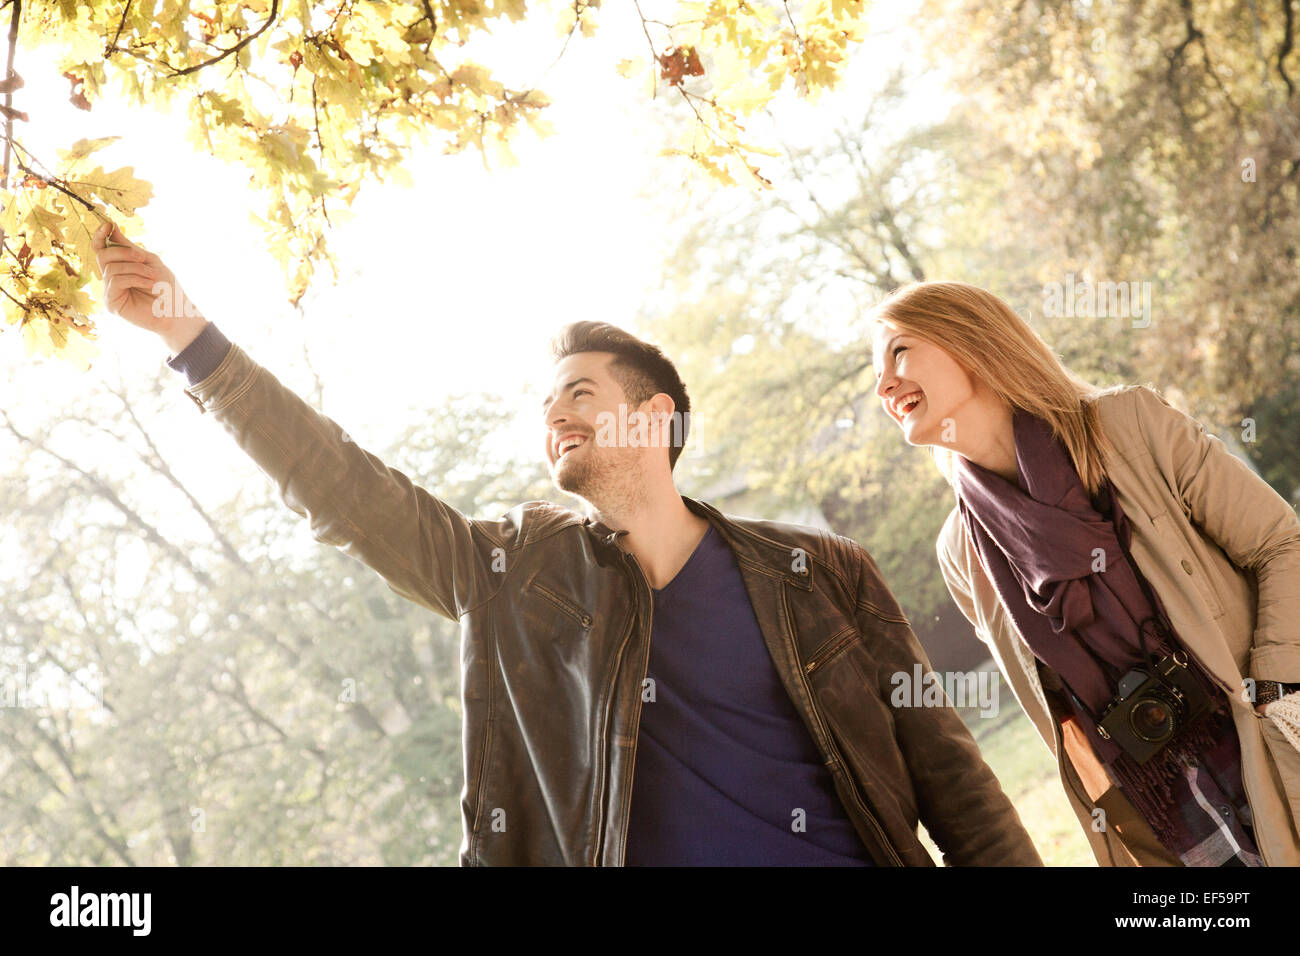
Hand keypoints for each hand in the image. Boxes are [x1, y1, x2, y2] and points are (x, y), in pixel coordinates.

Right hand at [92, 220, 207, 352]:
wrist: (176, 311)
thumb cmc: (166, 287)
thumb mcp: (148, 261)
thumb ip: (128, 246)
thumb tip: (111, 226)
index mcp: (119, 266)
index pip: (101, 249)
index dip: (100, 236)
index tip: (107, 225)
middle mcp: (111, 278)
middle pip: (103, 255)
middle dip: (124, 253)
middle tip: (143, 258)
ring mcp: (110, 291)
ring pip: (112, 269)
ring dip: (136, 269)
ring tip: (153, 277)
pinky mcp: (111, 303)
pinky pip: (116, 282)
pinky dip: (135, 279)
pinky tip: (149, 285)